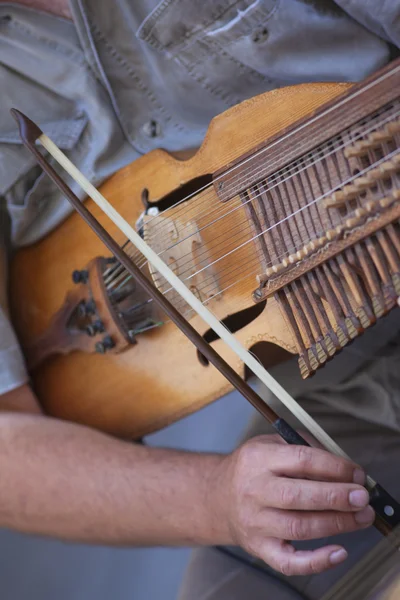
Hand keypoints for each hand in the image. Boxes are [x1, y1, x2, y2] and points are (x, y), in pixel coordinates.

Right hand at [210, 435, 373, 575]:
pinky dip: (317, 561)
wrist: (218, 497)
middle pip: (299, 496)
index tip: (356, 473)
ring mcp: (256, 522)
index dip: (334, 467)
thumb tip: (343, 466)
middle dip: (337, 497)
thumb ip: (304, 447)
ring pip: (300, 527)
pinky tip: (338, 552)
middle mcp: (255, 490)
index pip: (302, 460)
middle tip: (362, 497)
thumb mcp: (270, 444)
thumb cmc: (252, 469)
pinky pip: (289, 561)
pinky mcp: (259, 547)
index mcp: (259, 459)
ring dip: (337, 523)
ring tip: (361, 518)